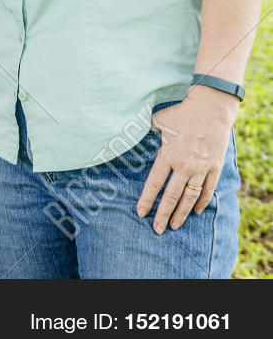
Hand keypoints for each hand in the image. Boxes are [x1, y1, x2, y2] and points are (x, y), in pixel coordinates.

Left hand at [135, 88, 236, 232]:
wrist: (211, 109)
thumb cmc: (181, 113)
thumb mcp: (157, 120)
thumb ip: (142, 128)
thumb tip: (124, 129)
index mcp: (167, 155)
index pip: (154, 183)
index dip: (147, 199)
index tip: (141, 213)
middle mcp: (184, 165)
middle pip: (172, 196)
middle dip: (163, 214)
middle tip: (157, 229)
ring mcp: (201, 168)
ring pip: (191, 197)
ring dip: (182, 214)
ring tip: (174, 225)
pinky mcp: (215, 167)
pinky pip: (208, 189)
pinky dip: (203, 202)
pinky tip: (197, 211)